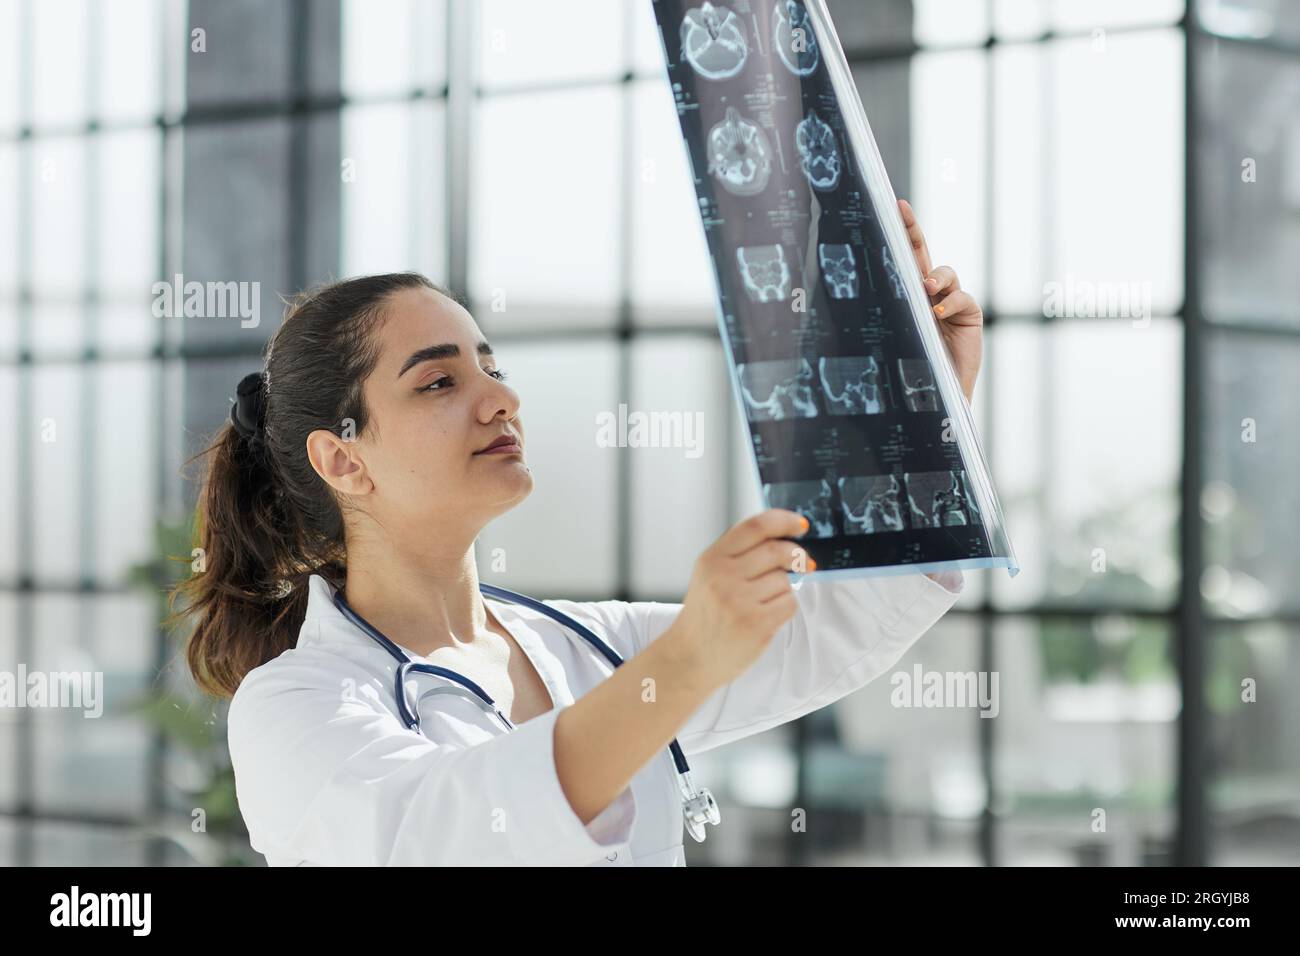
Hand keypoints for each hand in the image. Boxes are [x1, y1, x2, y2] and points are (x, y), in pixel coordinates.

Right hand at [665, 509, 808, 691]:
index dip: (783, 521)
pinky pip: (789, 603)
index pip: (755, 526)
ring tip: (764, 602)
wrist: (690, 657)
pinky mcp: (756, 624)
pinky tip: (768, 615)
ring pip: (785, 580)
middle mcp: (723, 577)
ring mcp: (739, 601)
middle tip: (804, 562)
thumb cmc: (705, 615)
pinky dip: (785, 607)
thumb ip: (739, 554)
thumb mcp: (709, 575)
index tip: (800, 524)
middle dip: (796, 555)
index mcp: (712, 559)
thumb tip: (784, 536)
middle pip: (777, 551)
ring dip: (784, 588)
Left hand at [898, 198, 982, 403]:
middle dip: (912, 231)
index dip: (899, 232)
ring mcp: (950, 301)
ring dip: (935, 277)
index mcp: (908, 295)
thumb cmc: (912, 368)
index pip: (903, 259)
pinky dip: (950, 302)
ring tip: (925, 289)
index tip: (891, 207)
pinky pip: (961, 298)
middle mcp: (929, 293)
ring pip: (944, 274)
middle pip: (922, 254)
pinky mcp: (969, 314)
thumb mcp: (894, 336)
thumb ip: (889, 314)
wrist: (939, 394)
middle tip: (902, 211)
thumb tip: (857, 295)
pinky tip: (938, 312)